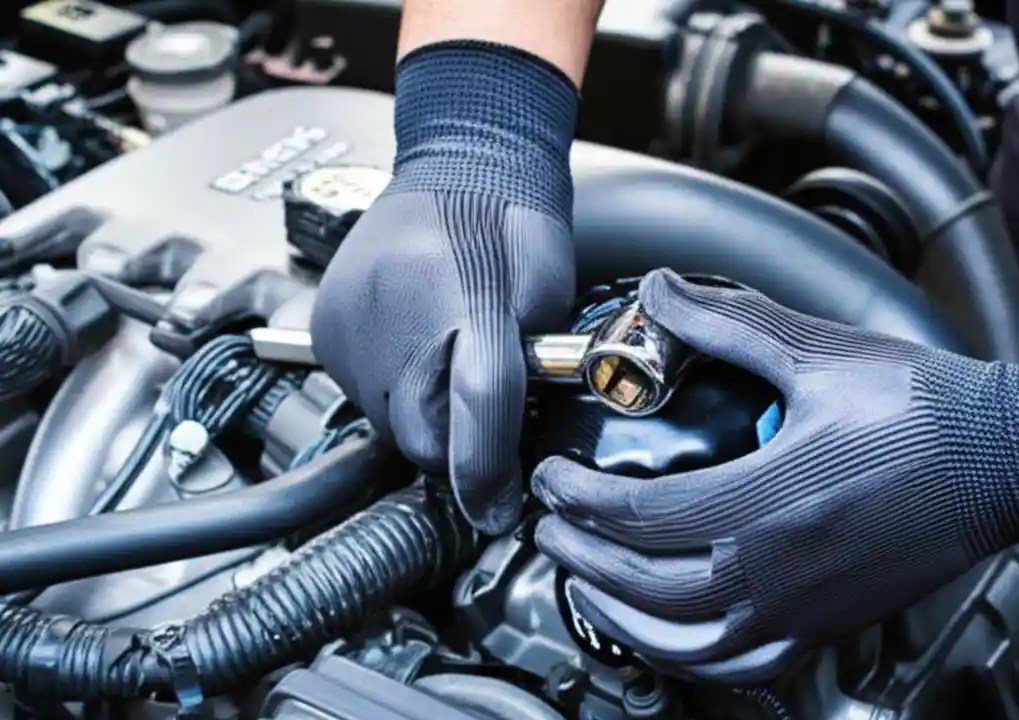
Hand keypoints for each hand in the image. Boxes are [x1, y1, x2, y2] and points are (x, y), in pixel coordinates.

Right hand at [311, 43, 577, 533]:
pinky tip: (413, 350)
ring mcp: (353, 321)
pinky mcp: (326, 326)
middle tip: (483, 411)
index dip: (490, 474)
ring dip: (419, 414)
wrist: (461, 159)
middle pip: (422, 437)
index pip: (478, 411)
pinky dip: (388, 389)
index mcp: (474, 302)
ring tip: (444, 361)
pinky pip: (357, 392)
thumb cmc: (515, 222)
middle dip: (457, 444)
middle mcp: (399, 316)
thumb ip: (527, 371)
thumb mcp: (548, 300)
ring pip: (386, 421)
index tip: (496, 512)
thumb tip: (513, 442)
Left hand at [533, 269, 1018, 678]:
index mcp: (762, 500)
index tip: (550, 477)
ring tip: (586, 584)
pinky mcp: (828, 627)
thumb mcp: (812, 353)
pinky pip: (741, 667)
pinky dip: (688, 657)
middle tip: (549, 525)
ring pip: (682, 643)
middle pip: (643, 583)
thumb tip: (659, 291)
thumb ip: (722, 323)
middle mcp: (774, 570)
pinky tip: (668, 637)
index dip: (576, 496)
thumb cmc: (922, 407)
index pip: (636, 512)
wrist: (1002, 457)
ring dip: (619, 616)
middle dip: (579, 553)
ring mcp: (802, 610)